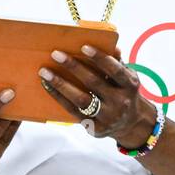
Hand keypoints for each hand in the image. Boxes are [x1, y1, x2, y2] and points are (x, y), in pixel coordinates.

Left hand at [39, 44, 158, 149]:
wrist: (130, 124)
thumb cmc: (123, 93)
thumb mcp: (126, 78)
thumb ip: (118, 63)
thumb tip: (113, 46)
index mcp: (130, 86)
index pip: (115, 70)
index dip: (100, 58)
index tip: (83, 47)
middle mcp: (120, 102)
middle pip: (94, 83)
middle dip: (73, 67)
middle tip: (55, 54)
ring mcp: (108, 117)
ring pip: (81, 99)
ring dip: (61, 84)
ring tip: (45, 72)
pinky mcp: (95, 128)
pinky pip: (73, 110)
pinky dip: (59, 97)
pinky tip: (48, 85)